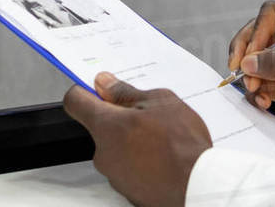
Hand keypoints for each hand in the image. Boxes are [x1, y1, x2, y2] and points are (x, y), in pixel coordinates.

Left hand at [64, 72, 211, 206]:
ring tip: (161, 139)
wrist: (199, 184)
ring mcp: (114, 175)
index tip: (98, 88)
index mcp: (106, 126)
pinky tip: (161, 156)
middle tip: (146, 115)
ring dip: (131, 141)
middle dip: (119, 118)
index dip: (85, 91)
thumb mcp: (159, 101)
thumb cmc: (182, 145)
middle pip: (100, 127)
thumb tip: (106, 84)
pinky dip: (140, 161)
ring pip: (116, 148)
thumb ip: (126, 92)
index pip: (75, 101)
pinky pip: (128, 168)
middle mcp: (103, 153)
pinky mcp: (127, 191)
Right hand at [228, 0, 274, 149]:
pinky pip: (261, 84)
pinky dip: (257, 92)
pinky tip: (265, 102)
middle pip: (257, 36)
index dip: (257, 29)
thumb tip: (249, 61)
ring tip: (256, 90)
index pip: (273, 14)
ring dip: (249, 76)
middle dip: (245, 52)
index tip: (251, 53)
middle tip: (238, 69)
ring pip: (255, 62)